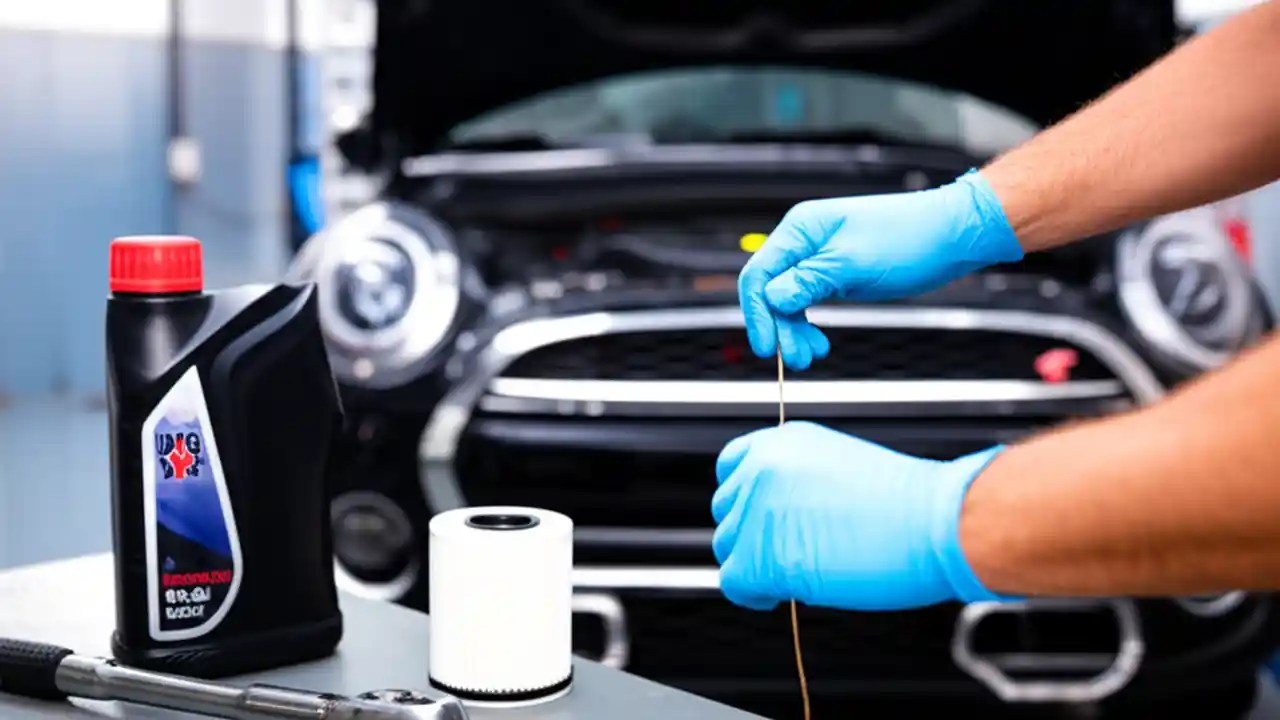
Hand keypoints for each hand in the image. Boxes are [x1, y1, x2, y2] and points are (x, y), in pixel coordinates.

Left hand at [712, 421, 1011, 610]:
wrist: (936, 523)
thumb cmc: (908, 505)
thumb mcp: (839, 468)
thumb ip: (797, 482)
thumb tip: (775, 517)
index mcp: (782, 441)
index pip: (731, 467)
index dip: (745, 500)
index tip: (763, 519)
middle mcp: (762, 468)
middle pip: (727, 511)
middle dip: (753, 535)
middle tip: (792, 552)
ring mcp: (758, 511)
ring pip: (729, 548)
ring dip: (757, 564)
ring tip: (800, 571)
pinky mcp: (762, 556)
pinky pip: (735, 583)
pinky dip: (755, 594)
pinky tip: (783, 593)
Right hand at [739, 171, 1021, 368]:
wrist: (951, 234)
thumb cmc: (910, 238)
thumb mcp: (855, 264)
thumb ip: (808, 281)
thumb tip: (773, 298)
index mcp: (801, 229)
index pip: (759, 273)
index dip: (757, 313)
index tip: (766, 346)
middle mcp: (804, 241)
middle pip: (771, 291)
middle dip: (780, 327)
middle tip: (796, 358)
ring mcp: (818, 258)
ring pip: (788, 301)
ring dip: (795, 331)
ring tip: (810, 356)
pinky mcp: (834, 273)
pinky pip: (807, 302)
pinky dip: (809, 324)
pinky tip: (819, 342)